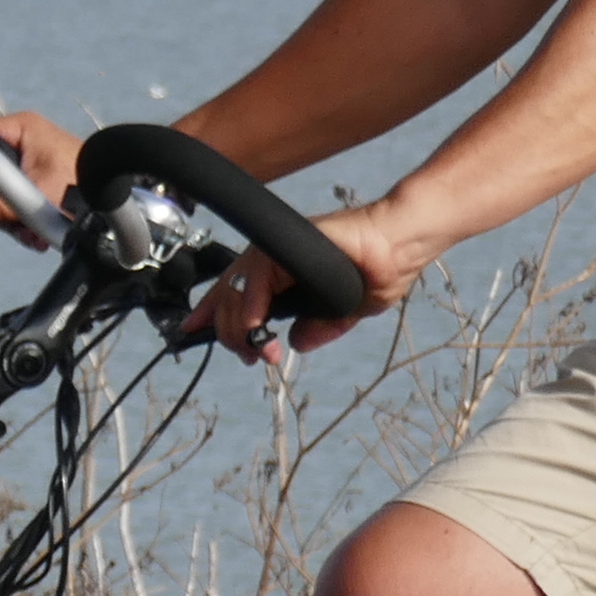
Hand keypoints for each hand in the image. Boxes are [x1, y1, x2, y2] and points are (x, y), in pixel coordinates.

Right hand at [0, 106, 84, 233]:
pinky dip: (23, 221)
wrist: (120, 211)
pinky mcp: (39, 184)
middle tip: (6, 219)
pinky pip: (16, 202)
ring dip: (10, 218)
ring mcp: (32, 164)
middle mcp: (25, 142)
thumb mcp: (34, 198)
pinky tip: (37, 232)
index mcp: (22, 128)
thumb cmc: (85, 191)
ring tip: (30, 229)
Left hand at [184, 209, 417, 364]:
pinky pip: (258, 272)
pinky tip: (254, 325)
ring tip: (251, 348)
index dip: (212, 312)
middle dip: (229, 330)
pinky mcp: (290, 240)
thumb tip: (295, 344)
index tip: (191, 331)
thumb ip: (320, 326)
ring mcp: (280, 247)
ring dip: (238, 322)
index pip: (236, 291)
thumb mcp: (345, 312)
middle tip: (247, 356)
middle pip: (229, 292)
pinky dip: (251, 302)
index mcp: (285, 272)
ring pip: (237, 283)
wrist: (404, 245)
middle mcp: (275, 257)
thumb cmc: (382, 270)